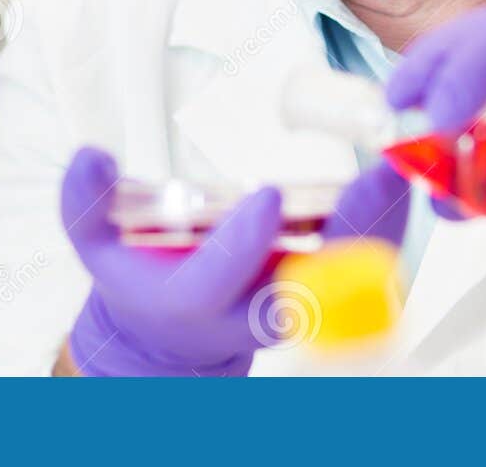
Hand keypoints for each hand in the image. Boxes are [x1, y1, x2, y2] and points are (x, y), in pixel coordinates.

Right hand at [60, 147, 409, 375]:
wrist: (171, 330)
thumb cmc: (136, 275)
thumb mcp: (93, 239)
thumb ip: (85, 200)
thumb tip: (88, 156)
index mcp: (193, 300)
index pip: (220, 280)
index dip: (243, 244)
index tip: (265, 196)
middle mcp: (251, 311)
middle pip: (309, 290)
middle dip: (346, 239)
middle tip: (373, 182)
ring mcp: (294, 306)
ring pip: (350, 281)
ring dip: (380, 228)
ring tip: (400, 170)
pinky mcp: (323, 294)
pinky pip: (364, 266)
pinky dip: (385, 225)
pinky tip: (400, 181)